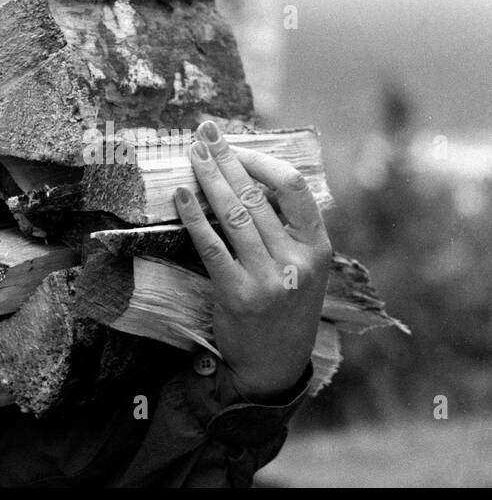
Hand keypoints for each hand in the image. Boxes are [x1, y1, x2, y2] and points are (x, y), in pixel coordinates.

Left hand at [173, 120, 331, 400]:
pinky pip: (211, 246)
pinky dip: (193, 217)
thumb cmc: (285, 306)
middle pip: (257, 195)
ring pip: (233, 215)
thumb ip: (287, 227)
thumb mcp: (304, 268)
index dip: (261, 160)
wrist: (273, 367)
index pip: (294, 188)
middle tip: (204, 133)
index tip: (236, 144)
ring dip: (209, 179)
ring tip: (192, 154)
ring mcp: (268, 279)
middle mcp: (297, 261)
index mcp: (318, 248)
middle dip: (227, 159)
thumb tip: (251, 173)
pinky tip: (180, 195)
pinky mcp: (238, 294)